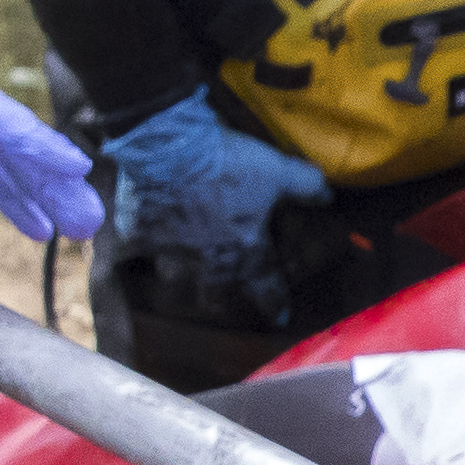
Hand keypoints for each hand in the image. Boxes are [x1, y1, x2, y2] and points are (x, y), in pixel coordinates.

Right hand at [97, 90, 337, 281]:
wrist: (170, 147)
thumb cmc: (229, 163)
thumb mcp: (278, 170)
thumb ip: (306, 187)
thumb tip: (329, 196)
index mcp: (244, 250)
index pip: (265, 288)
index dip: (275, 304)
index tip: (280, 317)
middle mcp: (206, 260)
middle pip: (214, 297)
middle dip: (223, 303)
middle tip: (225, 303)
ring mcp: (169, 251)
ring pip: (174, 278)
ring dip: (180, 276)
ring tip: (180, 272)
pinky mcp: (137, 234)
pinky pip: (135, 248)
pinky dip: (138, 244)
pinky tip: (138, 238)